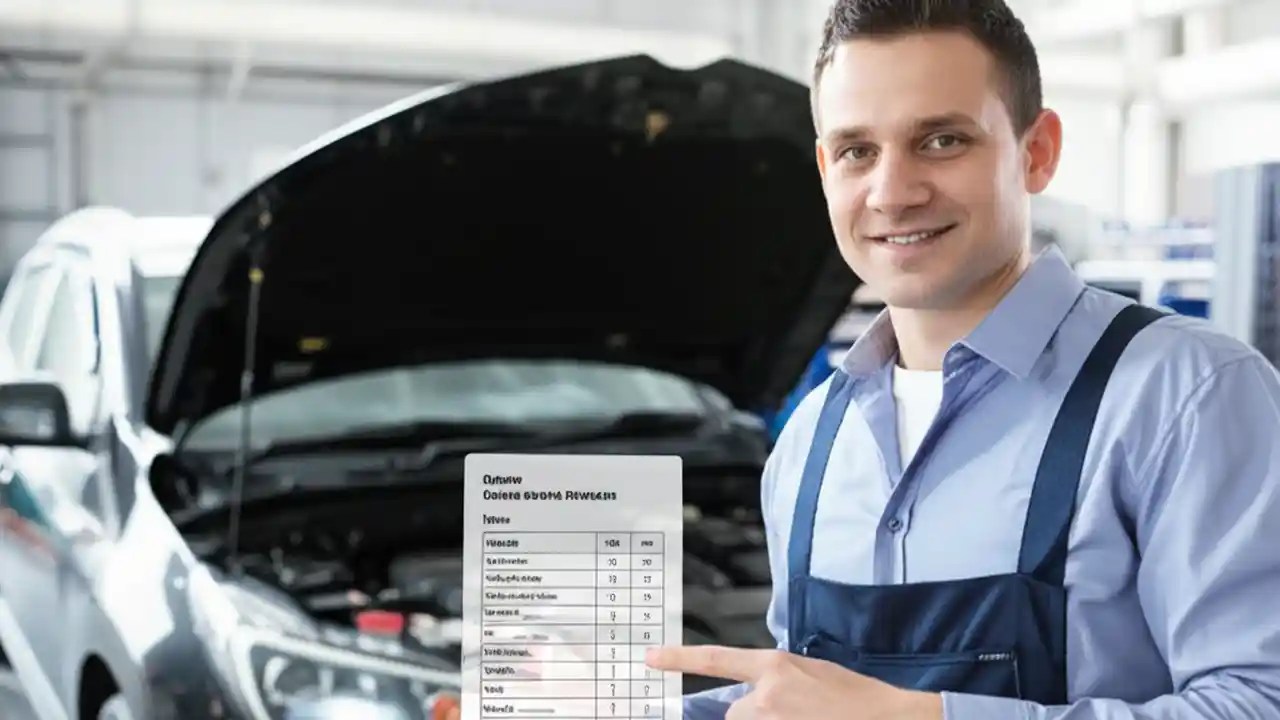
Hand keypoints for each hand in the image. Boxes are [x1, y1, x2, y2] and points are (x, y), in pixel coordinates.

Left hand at [644, 645, 942, 719]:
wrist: (889, 717)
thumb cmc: (856, 699)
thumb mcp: (811, 673)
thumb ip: (776, 680)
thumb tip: (755, 693)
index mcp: (776, 665)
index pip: (715, 659)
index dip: (679, 658)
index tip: (650, 658)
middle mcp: (767, 692)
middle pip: (734, 711)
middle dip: (754, 717)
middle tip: (794, 714)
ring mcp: (771, 717)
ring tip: (804, 716)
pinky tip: (804, 718)